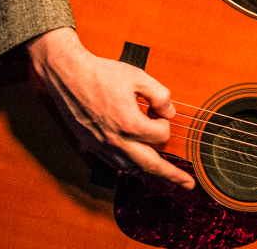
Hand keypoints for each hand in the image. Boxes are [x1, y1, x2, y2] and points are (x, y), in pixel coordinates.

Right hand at [26, 27, 195, 188]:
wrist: (68, 76)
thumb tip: (170, 112)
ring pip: (132, 170)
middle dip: (172, 176)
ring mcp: (103, 146)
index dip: (165, 122)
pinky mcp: (92, 146)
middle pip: (151, 166)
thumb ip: (159, 95)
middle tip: (188, 184)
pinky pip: (116, 165)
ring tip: (167, 181)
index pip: (161, 135)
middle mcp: (116, 140)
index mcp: (129, 123)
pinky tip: (139, 170)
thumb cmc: (101, 74)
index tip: (157, 111)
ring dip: (151, 176)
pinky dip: (131, 170)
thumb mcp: (138, 76)